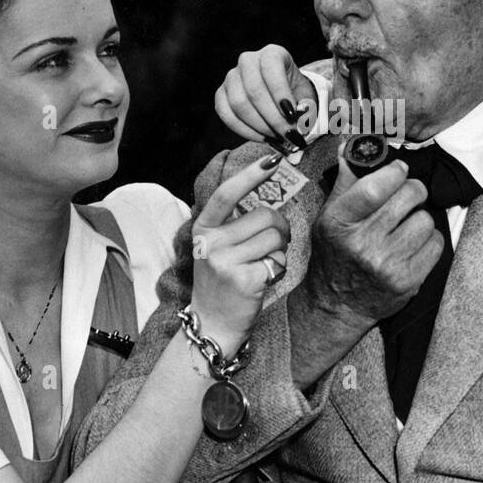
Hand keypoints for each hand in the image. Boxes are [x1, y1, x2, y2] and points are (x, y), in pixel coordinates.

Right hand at [190, 154, 291, 354]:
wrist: (213, 324)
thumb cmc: (223, 281)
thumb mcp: (217, 247)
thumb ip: (234, 224)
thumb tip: (268, 196)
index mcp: (203, 229)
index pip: (226, 194)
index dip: (251, 175)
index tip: (272, 159)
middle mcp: (210, 243)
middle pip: (266, 216)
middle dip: (280, 227)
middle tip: (274, 243)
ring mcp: (225, 261)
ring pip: (275, 237)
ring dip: (280, 250)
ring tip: (264, 264)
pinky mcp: (244, 279)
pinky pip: (278, 260)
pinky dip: (278, 268)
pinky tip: (263, 279)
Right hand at [214, 44, 318, 143]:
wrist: (282, 96)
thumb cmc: (295, 94)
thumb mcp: (307, 97)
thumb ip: (305, 109)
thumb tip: (297, 122)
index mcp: (272, 53)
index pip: (271, 69)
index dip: (280, 94)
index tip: (292, 116)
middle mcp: (248, 60)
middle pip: (254, 91)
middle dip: (273, 118)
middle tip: (287, 134)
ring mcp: (231, 77)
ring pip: (239, 104)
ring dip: (260, 126)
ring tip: (277, 137)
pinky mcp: (221, 94)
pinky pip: (226, 114)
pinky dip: (245, 131)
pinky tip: (262, 137)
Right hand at [303, 153, 443, 331]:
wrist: (337, 304)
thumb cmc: (335, 255)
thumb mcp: (329, 217)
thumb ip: (345, 183)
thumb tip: (349, 147)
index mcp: (340, 222)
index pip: (377, 186)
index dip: (395, 172)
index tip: (400, 170)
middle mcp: (363, 244)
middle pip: (409, 197)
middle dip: (413, 190)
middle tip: (407, 196)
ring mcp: (386, 264)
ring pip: (425, 220)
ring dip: (420, 217)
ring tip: (406, 224)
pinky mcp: (407, 281)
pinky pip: (435, 244)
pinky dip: (429, 239)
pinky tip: (413, 243)